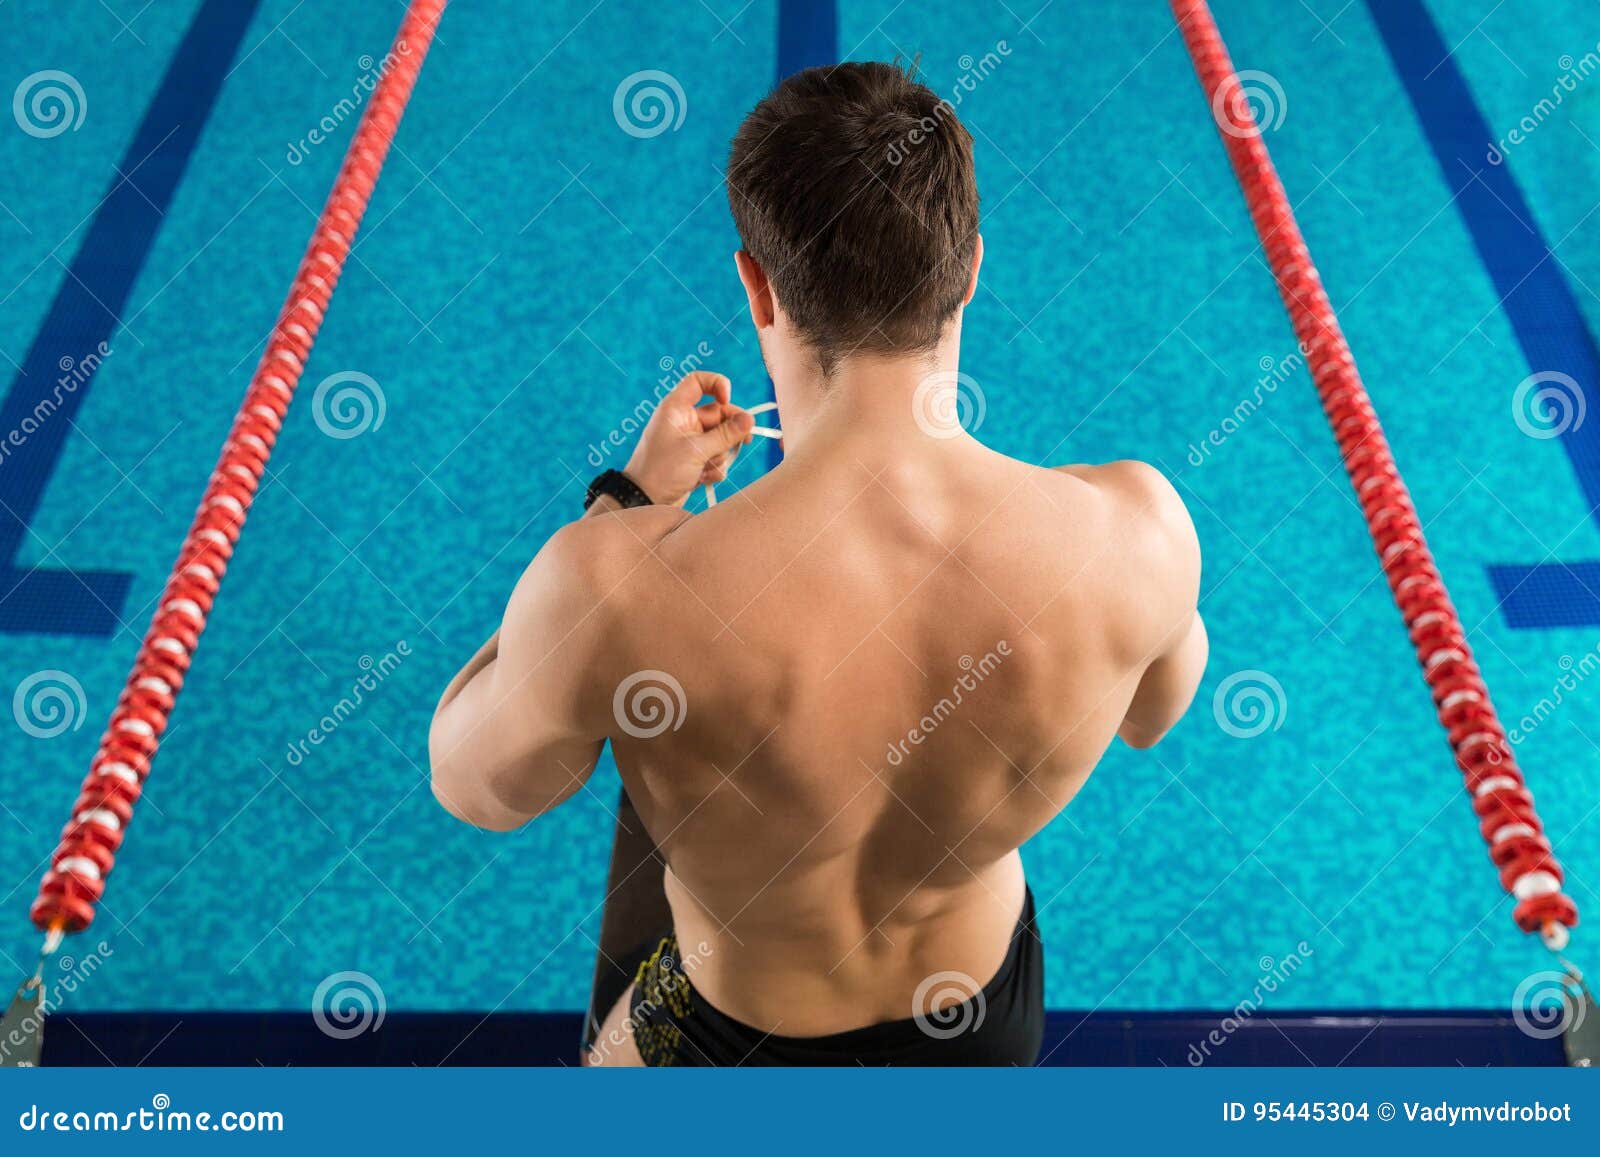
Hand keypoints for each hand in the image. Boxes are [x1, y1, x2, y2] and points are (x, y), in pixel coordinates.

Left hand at [624, 371, 753, 506]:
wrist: (644, 501)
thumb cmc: (661, 471)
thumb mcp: (696, 451)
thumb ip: (725, 435)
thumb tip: (750, 420)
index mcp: (676, 408)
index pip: (699, 381)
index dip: (717, 384)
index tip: (728, 400)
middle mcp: (684, 421)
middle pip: (719, 414)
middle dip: (730, 431)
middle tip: (745, 440)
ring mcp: (690, 441)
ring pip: (721, 439)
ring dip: (720, 455)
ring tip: (706, 468)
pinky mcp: (695, 459)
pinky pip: (716, 457)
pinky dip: (714, 468)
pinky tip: (701, 479)